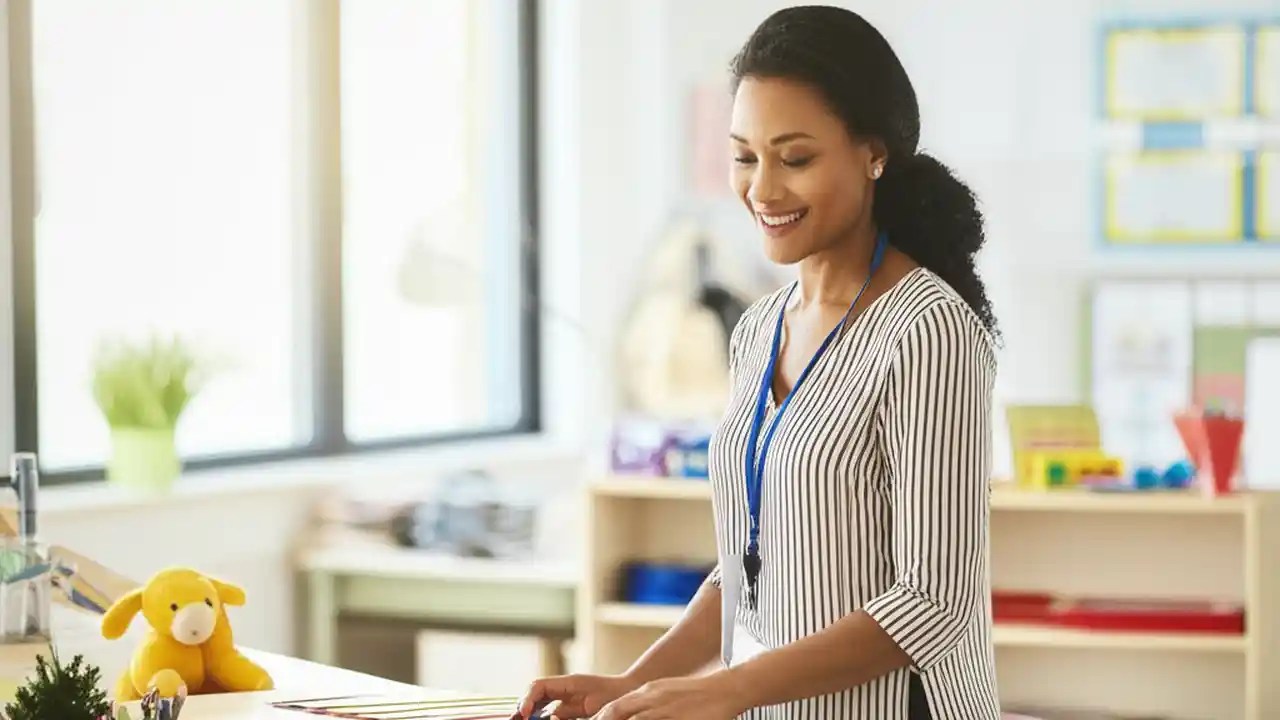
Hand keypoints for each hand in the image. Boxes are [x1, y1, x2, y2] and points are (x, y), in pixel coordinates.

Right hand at [512, 673, 639, 718]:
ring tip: (524, 719)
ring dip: (531, 715)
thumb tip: (552, 716)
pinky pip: (551, 713)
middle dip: (522, 709)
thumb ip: (571, 711)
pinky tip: (538, 718)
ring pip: (540, 706)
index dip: (527, 699)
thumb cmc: (618, 695)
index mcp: (568, 683)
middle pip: (533, 695)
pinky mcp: (570, 710)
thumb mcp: (595, 705)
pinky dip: (543, 717)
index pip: (538, 686)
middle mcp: (563, 689)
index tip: (525, 714)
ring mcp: (566, 699)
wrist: (633, 691)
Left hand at [594, 673, 746, 719]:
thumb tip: (631, 715)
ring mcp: (663, 709)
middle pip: (615, 713)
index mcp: (647, 692)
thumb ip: (648, 705)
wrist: (726, 688)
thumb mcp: (667, 695)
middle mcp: (651, 699)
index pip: (614, 708)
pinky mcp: (677, 718)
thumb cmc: (697, 695)